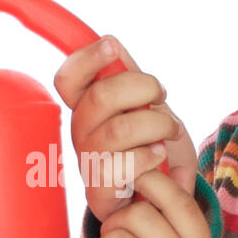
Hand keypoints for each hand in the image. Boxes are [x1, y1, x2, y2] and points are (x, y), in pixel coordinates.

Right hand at [53, 35, 199, 224]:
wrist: (168, 194)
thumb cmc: (153, 145)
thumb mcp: (147, 104)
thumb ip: (128, 75)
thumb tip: (110, 43)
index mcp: (86, 110)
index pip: (67, 80)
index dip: (85, 58)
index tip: (112, 47)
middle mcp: (81, 136)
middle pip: (98, 98)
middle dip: (142, 88)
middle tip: (161, 96)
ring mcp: (89, 165)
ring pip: (118, 130)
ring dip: (156, 124)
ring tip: (170, 131)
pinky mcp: (101, 194)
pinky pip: (122, 167)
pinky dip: (149, 156)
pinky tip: (160, 156)